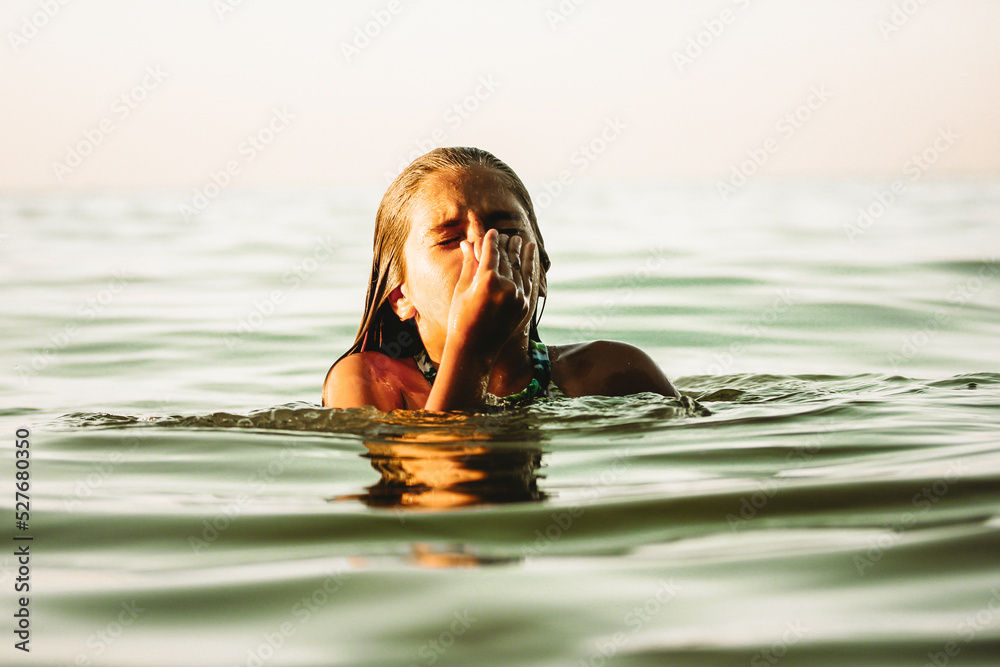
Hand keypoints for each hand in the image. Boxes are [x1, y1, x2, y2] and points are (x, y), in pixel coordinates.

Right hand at [447, 228, 537, 359]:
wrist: (475, 348)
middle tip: (505, 235)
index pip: (491, 252)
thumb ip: (469, 264)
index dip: (491, 240)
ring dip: (519, 252)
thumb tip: (467, 243)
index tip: (492, 232)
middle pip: (506, 258)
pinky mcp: (524, 305)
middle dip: (504, 245)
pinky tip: (530, 253)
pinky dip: (529, 266)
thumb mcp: (462, 289)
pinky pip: (527, 280)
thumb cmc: (461, 317)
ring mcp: (517, 296)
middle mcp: (505, 287)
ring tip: (519, 240)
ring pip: (519, 267)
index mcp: (487, 281)